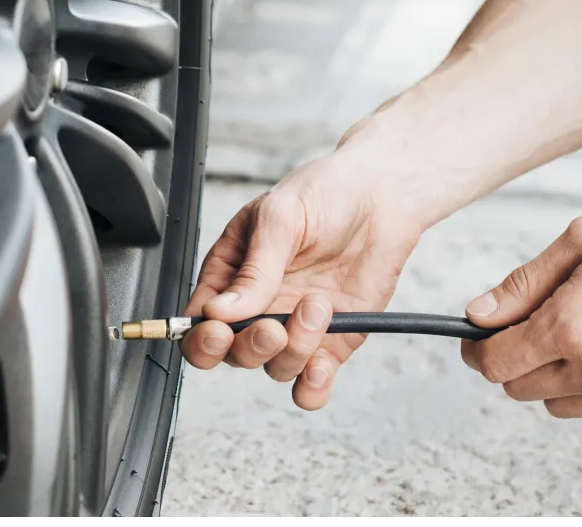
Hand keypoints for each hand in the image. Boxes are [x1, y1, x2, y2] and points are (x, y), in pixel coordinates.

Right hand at [180, 149, 423, 409]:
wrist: (383, 197)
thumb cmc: (325, 193)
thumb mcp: (280, 217)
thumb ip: (253, 269)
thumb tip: (218, 311)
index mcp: (231, 273)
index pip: (198, 322)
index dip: (202, 338)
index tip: (220, 330)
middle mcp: (259, 306)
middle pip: (232, 354)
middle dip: (251, 346)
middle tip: (274, 325)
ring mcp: (293, 326)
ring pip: (273, 368)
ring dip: (294, 350)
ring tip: (318, 306)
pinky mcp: (331, 342)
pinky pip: (311, 384)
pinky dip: (312, 387)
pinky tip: (321, 366)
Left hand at [460, 202, 581, 423]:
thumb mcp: (581, 241)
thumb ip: (523, 284)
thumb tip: (480, 313)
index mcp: (571, 326)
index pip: (495, 362)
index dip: (477, 348)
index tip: (478, 337)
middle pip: (520, 387)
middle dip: (515, 357)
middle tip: (532, 324)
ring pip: (558, 404)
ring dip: (553, 376)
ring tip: (580, 331)